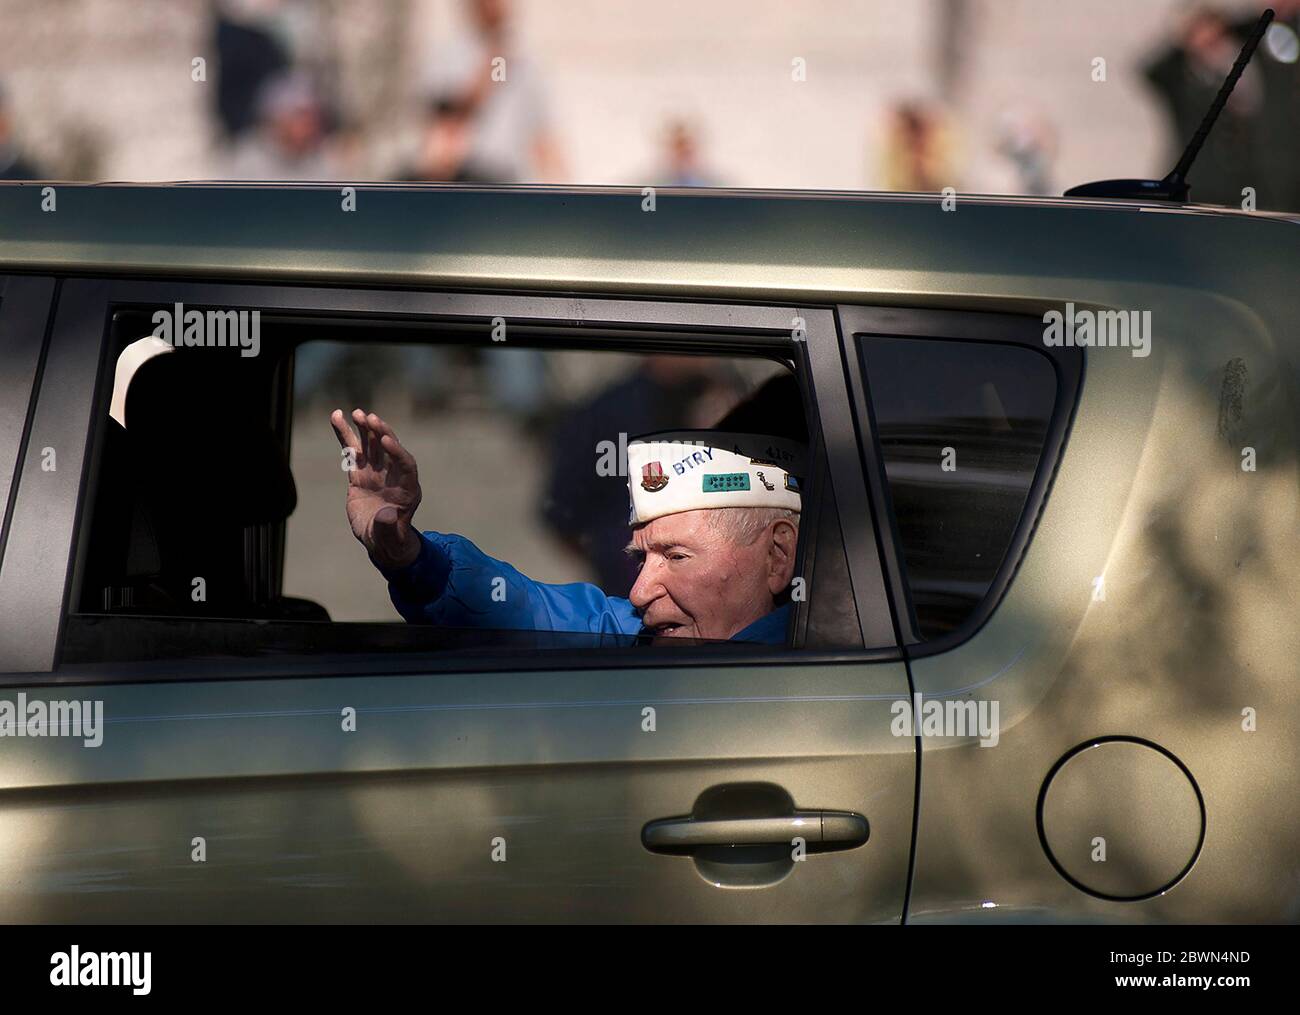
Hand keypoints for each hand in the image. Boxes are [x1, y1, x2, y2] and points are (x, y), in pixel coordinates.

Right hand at [330, 408, 422, 569]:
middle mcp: (393, 476)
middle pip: (389, 450)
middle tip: (371, 419)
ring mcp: (376, 472)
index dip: (397, 452)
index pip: (406, 465)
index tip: (387, 440)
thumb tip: (386, 516)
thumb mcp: (391, 537)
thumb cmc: (390, 539)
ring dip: (365, 428)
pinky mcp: (359, 473)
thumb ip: (390, 526)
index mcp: (407, 489)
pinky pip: (351, 450)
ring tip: (356, 413)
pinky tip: (336, 416)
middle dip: (382, 434)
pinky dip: (344, 434)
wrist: (379, 539)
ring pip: (371, 445)